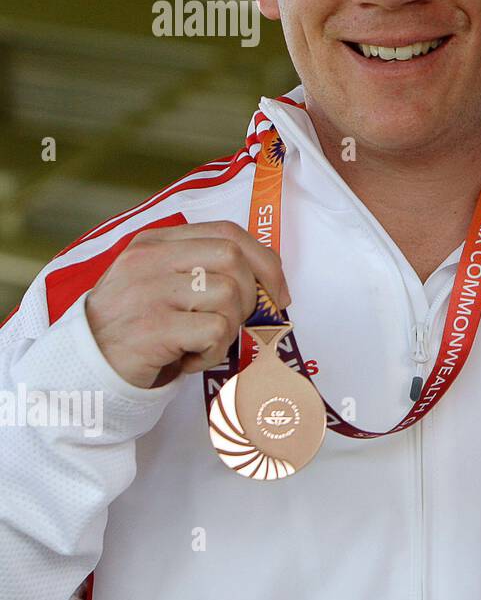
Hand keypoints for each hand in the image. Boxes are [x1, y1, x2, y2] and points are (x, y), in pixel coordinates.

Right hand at [84, 221, 291, 389]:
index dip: (264, 261)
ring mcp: (148, 292)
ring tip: (201, 344)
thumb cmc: (135, 327)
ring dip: (228, 330)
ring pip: (229, 295)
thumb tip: (268, 282)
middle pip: (234, 260)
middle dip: (251, 296)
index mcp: (155, 242)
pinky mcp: (151, 328)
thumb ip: (201, 269)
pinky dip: (213, 352)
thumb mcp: (160, 283)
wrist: (84, 367)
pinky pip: (215, 331)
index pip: (227, 232)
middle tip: (234, 324)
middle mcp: (149, 260)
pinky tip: (189, 359)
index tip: (277, 292)